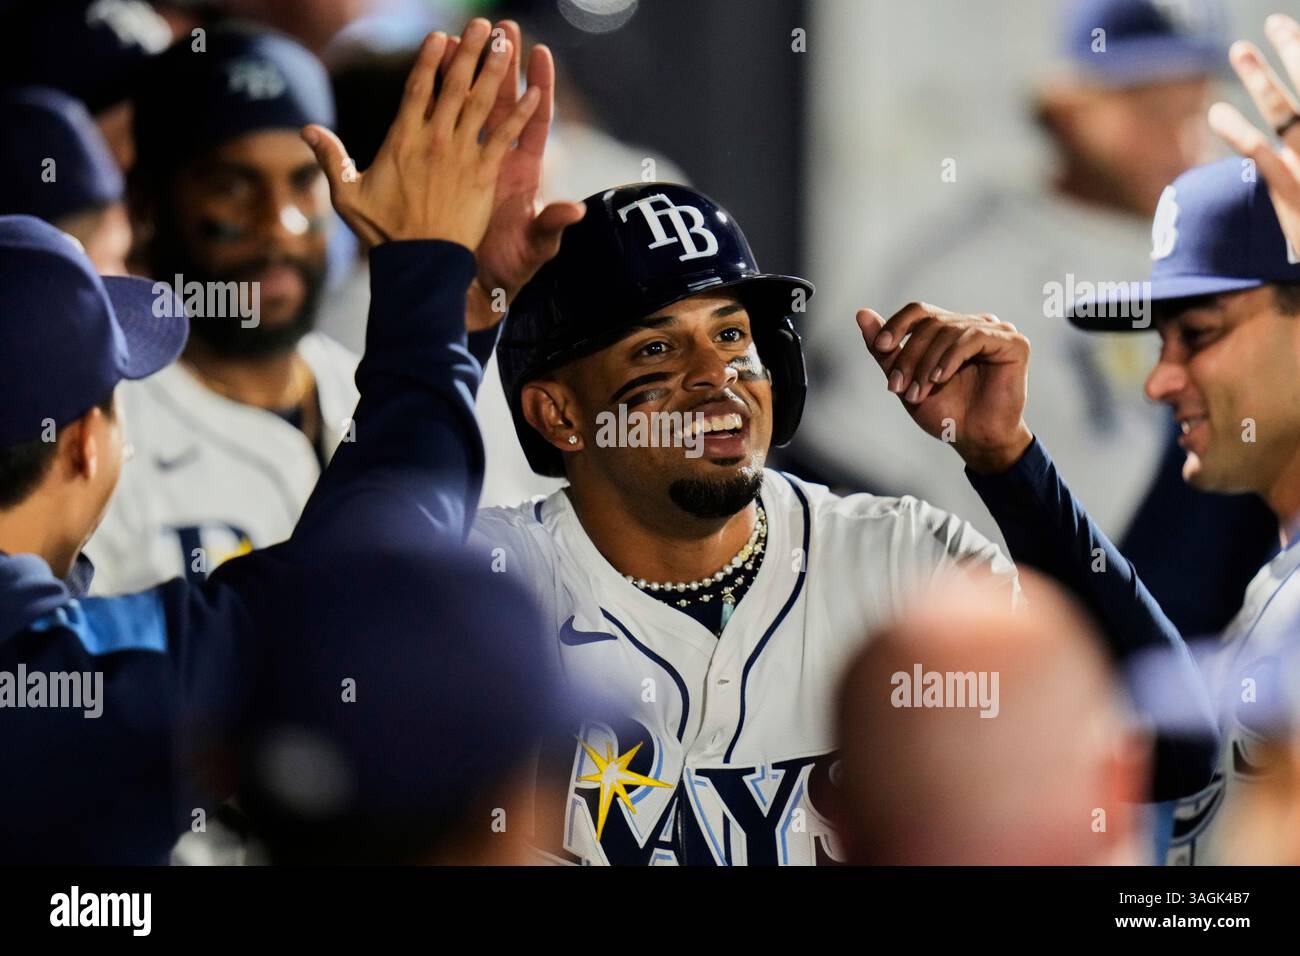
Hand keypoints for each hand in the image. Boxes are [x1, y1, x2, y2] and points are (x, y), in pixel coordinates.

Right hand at [300, 19, 540, 249]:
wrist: (419, 264)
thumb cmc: (382, 233)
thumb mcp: (348, 196)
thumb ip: (331, 159)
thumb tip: (305, 130)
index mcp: (402, 139)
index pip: (418, 88)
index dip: (429, 60)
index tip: (439, 36)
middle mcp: (435, 140)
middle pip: (456, 85)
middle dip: (470, 51)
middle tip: (484, 24)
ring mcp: (462, 155)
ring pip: (483, 102)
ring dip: (497, 69)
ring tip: (508, 40)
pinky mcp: (483, 175)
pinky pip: (506, 137)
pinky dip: (522, 114)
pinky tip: (536, 91)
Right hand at [449, 20, 584, 329]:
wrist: (476, 288)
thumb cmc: (510, 269)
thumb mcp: (535, 248)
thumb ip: (552, 226)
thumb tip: (577, 211)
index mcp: (524, 172)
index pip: (535, 119)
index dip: (538, 87)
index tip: (539, 53)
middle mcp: (504, 162)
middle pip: (506, 103)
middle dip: (505, 65)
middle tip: (502, 27)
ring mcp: (478, 165)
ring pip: (475, 110)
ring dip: (475, 73)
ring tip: (473, 35)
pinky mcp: (455, 173)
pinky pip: (450, 132)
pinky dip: (446, 104)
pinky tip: (438, 73)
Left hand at [857, 303, 1032, 473]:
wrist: (975, 439)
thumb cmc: (945, 412)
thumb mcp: (906, 380)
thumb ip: (885, 350)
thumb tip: (861, 313)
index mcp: (950, 329)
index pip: (919, 311)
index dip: (897, 325)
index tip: (880, 347)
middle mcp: (972, 324)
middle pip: (931, 324)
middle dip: (909, 356)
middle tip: (899, 388)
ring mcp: (995, 330)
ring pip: (949, 331)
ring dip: (927, 364)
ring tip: (919, 392)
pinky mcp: (1013, 343)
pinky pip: (974, 337)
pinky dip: (951, 358)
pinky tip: (940, 378)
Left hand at [1208, 14, 1299, 254]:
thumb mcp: (1295, 198)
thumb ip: (1287, 165)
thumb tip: (1284, 141)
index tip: (1295, 31)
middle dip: (1296, 52)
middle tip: (1273, 22)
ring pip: (1289, 112)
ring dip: (1262, 78)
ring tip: (1238, 48)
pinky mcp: (1294, 197)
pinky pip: (1262, 154)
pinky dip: (1237, 132)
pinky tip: (1213, 115)